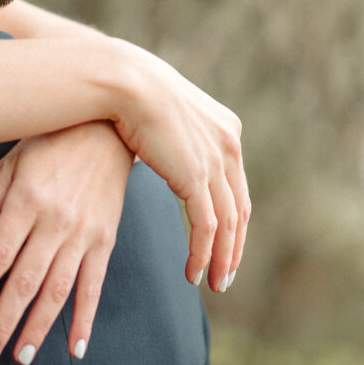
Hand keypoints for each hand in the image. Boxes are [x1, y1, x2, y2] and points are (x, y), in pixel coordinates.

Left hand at [0, 121, 130, 364]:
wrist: (109, 128)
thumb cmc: (52, 143)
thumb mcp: (12, 160)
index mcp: (26, 200)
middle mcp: (55, 221)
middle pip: (25, 281)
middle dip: (4, 320)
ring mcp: (83, 234)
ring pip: (57, 290)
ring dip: (39, 327)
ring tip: (22, 357)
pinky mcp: (105, 241)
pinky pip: (94, 286)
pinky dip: (85, 319)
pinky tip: (75, 348)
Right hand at [107, 45, 249, 293]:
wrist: (124, 81)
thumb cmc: (130, 94)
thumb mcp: (164, 116)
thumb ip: (174, 139)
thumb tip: (159, 153)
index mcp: (228, 131)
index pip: (237, 188)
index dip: (232, 223)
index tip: (223, 247)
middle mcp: (229, 146)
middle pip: (239, 209)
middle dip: (233, 248)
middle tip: (224, 276)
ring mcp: (216, 160)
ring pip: (228, 224)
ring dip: (221, 259)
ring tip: (211, 283)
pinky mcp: (196, 175)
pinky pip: (207, 226)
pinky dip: (202, 254)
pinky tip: (192, 272)